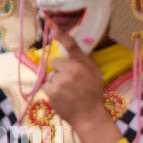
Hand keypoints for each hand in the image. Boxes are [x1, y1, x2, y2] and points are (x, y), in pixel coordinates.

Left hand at [43, 24, 120, 142]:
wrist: (89, 115)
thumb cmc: (94, 92)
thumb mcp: (95, 73)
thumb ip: (83, 60)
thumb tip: (74, 47)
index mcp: (83, 64)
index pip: (72, 47)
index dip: (62, 36)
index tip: (53, 27)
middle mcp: (72, 70)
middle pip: (57, 62)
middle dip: (61, 70)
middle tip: (71, 81)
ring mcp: (61, 81)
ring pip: (52, 75)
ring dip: (57, 81)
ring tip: (68, 91)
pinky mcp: (52, 90)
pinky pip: (48, 84)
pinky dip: (52, 90)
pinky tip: (62, 96)